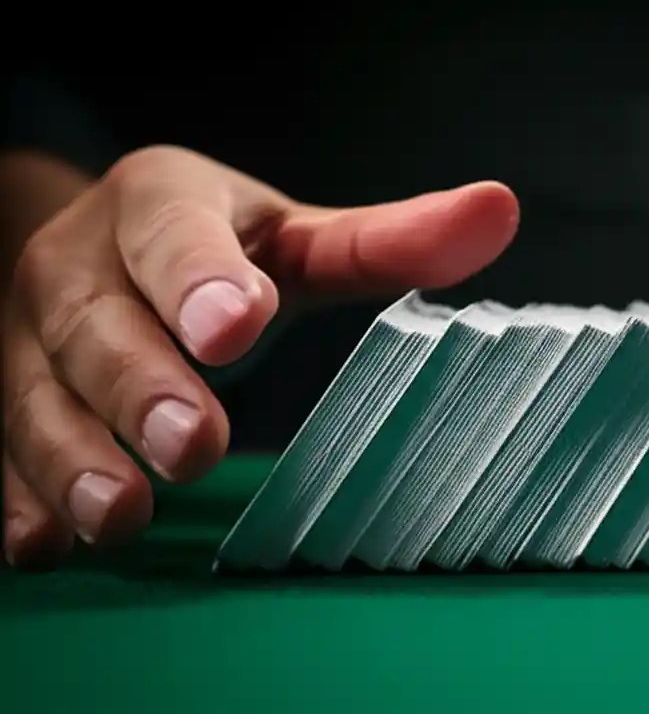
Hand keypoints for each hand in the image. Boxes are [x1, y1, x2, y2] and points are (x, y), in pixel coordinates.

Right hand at [3, 145, 518, 566]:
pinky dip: (14, 494)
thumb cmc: (220, 249)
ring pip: (35, 394)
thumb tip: (500, 212)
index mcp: (160, 207)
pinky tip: (44, 540)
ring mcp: (29, 338)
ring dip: (72, 456)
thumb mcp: (296, 236)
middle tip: (190, 442)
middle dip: (140, 385)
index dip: (201, 279)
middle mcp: (79, 267)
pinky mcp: (6, 398)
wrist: (97, 247)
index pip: (174, 235)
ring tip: (120, 510)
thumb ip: (389, 240)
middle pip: (96, 324)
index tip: (239, 325)